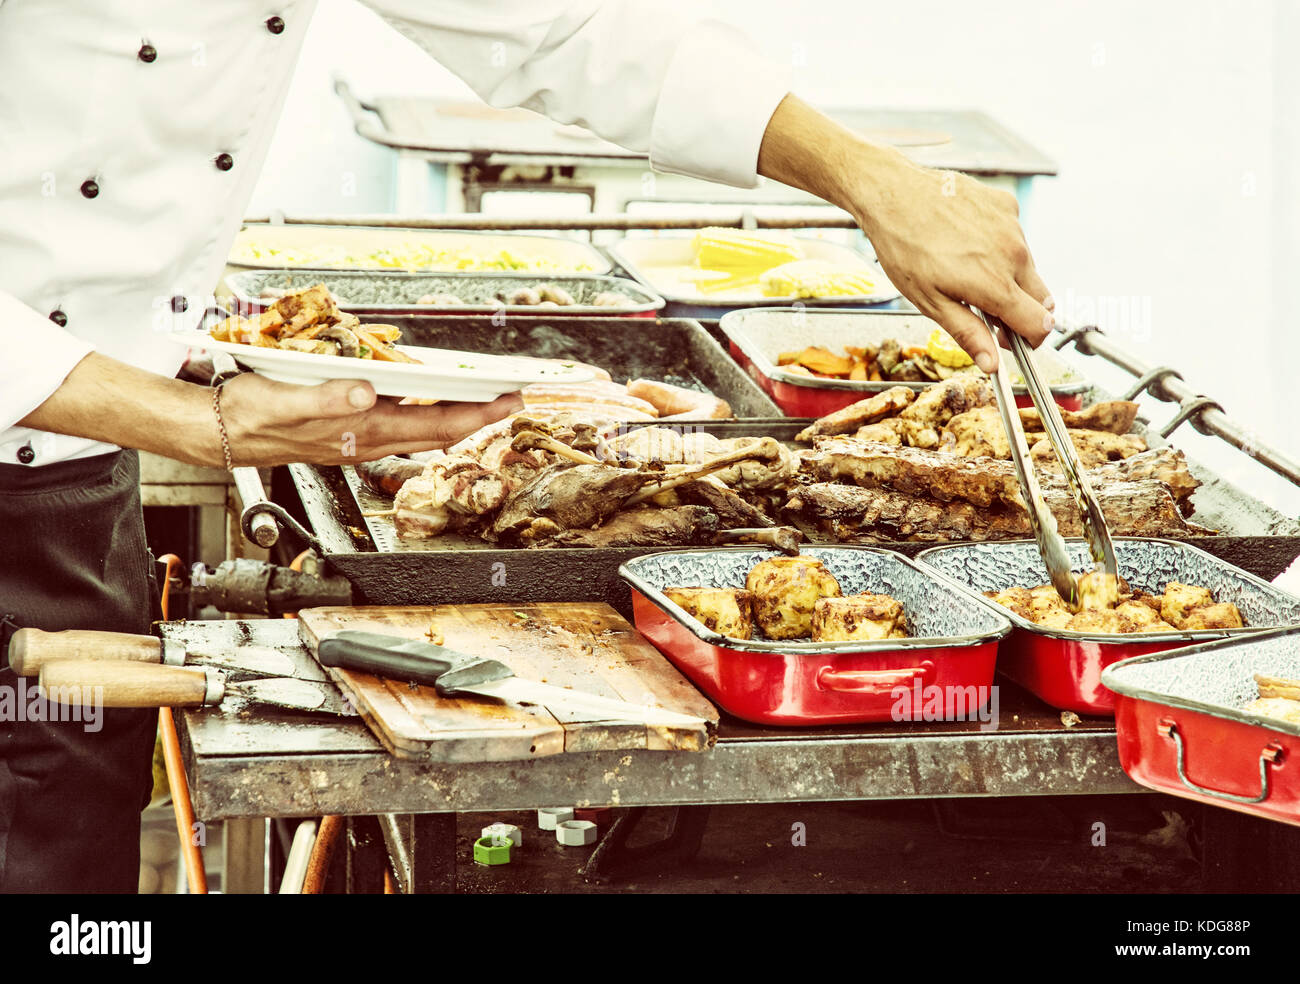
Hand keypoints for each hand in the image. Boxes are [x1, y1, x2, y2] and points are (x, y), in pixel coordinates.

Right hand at [220, 373, 522, 466]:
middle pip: (441, 430)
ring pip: (424, 430)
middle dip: (482, 415)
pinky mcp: (352, 432)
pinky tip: (432, 401)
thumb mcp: (285, 400)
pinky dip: (428, 413)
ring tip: (485, 398)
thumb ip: (327, 398)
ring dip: (458, 415)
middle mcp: (370, 440)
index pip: (436, 425)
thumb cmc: (253, 415)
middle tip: (514, 396)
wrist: (224, 434)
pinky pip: (404, 426)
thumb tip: (366, 392)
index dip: (478, 414)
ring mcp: (363, 439)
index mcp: (363, 430)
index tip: (508, 399)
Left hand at [847, 149, 1054, 371]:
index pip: (1039, 324)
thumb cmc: (904, 247)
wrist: (893, 194)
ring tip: (969, 272)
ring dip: (1009, 278)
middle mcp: (1013, 254)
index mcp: (994, 284)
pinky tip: (969, 242)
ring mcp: (1013, 226)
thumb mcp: (929, 301)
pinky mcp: (1007, 205)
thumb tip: (993, 364)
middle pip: (1042, 298)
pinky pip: (1016, 236)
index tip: (1011, 340)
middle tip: (988, 312)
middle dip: (1022, 312)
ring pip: (1028, 267)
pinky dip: (1000, 246)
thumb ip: (967, 333)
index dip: (1028, 339)